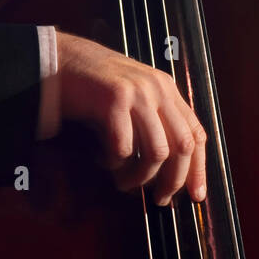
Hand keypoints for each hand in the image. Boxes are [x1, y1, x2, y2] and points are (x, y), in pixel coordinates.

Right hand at [54, 29, 206, 206]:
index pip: (196, 133)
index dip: (198, 168)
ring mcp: (136, 93)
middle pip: (183, 146)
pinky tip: (101, 157)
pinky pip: (123, 148)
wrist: (60, 59)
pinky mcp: (113, 100)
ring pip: (156, 153)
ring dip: (139, 177)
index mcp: (165, 87)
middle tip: (159, 199)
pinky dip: (113, 163)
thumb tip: (170, 171)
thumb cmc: (93, 84)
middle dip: (173, 181)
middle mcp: (156, 88)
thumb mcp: (133, 95)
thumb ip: (154, 121)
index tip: (195, 196)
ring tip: (122, 181)